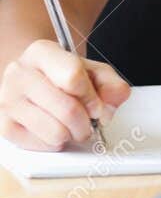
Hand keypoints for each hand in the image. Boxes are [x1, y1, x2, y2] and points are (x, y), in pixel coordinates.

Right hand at [0, 39, 128, 150]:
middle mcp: (18, 73)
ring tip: (70, 126)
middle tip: (88, 122)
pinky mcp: (4, 125)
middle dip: (87, 123)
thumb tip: (113, 100)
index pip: (73, 77)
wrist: (30, 80)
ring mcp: (7, 100)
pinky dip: (55, 143)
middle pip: (68, 110)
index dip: (92, 97)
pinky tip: (52, 128)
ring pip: (56, 132)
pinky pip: (42, 145)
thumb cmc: (61, 76)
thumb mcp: (91, 71)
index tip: (96, 105)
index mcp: (41, 52)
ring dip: (71, 135)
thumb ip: (110, 84)